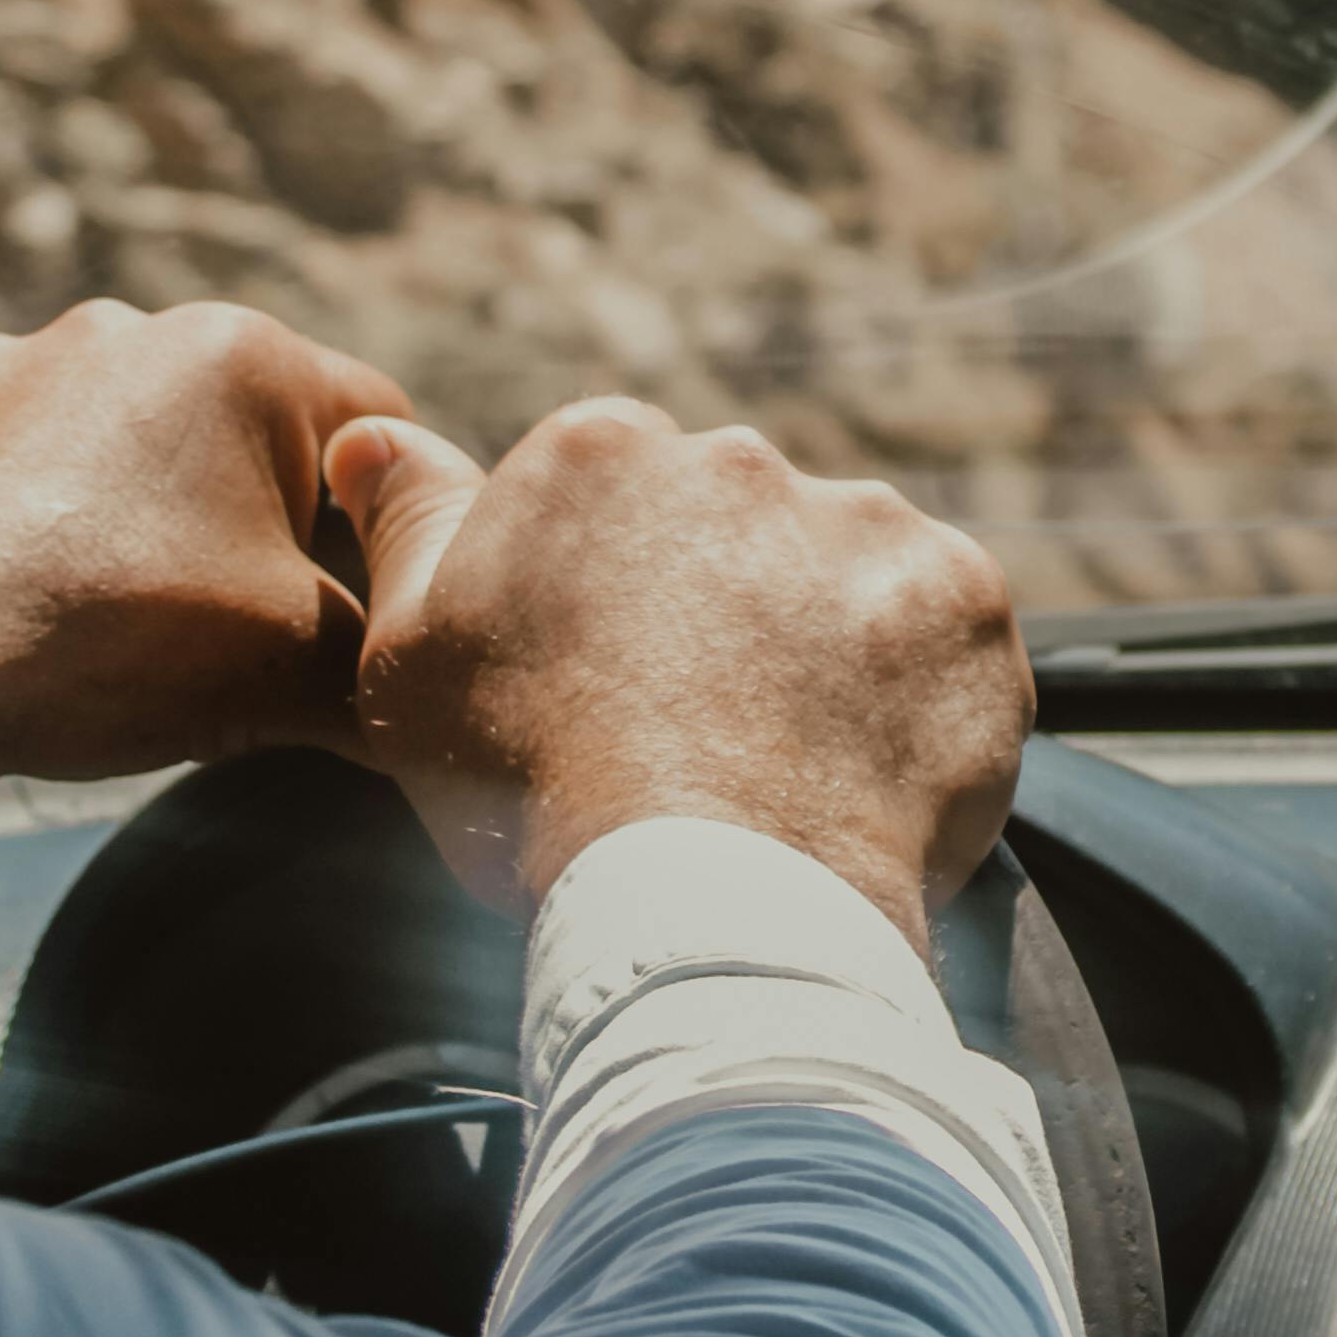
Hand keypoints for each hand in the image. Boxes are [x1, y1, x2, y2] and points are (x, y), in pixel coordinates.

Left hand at [0, 298, 413, 830]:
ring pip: (115, 437)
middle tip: (224, 623)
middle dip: (245, 513)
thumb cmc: (115, 646)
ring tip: (105, 610)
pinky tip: (12, 592)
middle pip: (240, 429)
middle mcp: (128, 324)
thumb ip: (389, 662)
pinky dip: (19, 511)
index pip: (375, 430)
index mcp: (244, 356)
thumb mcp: (300, 673)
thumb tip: (437, 700)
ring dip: (129, 504)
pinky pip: (0, 454)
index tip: (345, 603)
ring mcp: (6, 357)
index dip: (380, 525)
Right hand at [326, 404, 1031, 941]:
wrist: (705, 903)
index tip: (608, 693)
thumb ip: (409, 525)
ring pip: (845, 574)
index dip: (611, 607)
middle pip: (733, 527)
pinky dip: (918, 696)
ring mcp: (867, 523)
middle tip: (701, 738)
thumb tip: (371, 434)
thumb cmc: (531, 793)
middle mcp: (740, 459)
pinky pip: (946, 637)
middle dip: (723, 611)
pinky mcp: (966, 598)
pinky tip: (863, 776)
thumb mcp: (412, 660)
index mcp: (600, 455)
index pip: (614, 502)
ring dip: (825, 644)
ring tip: (787, 770)